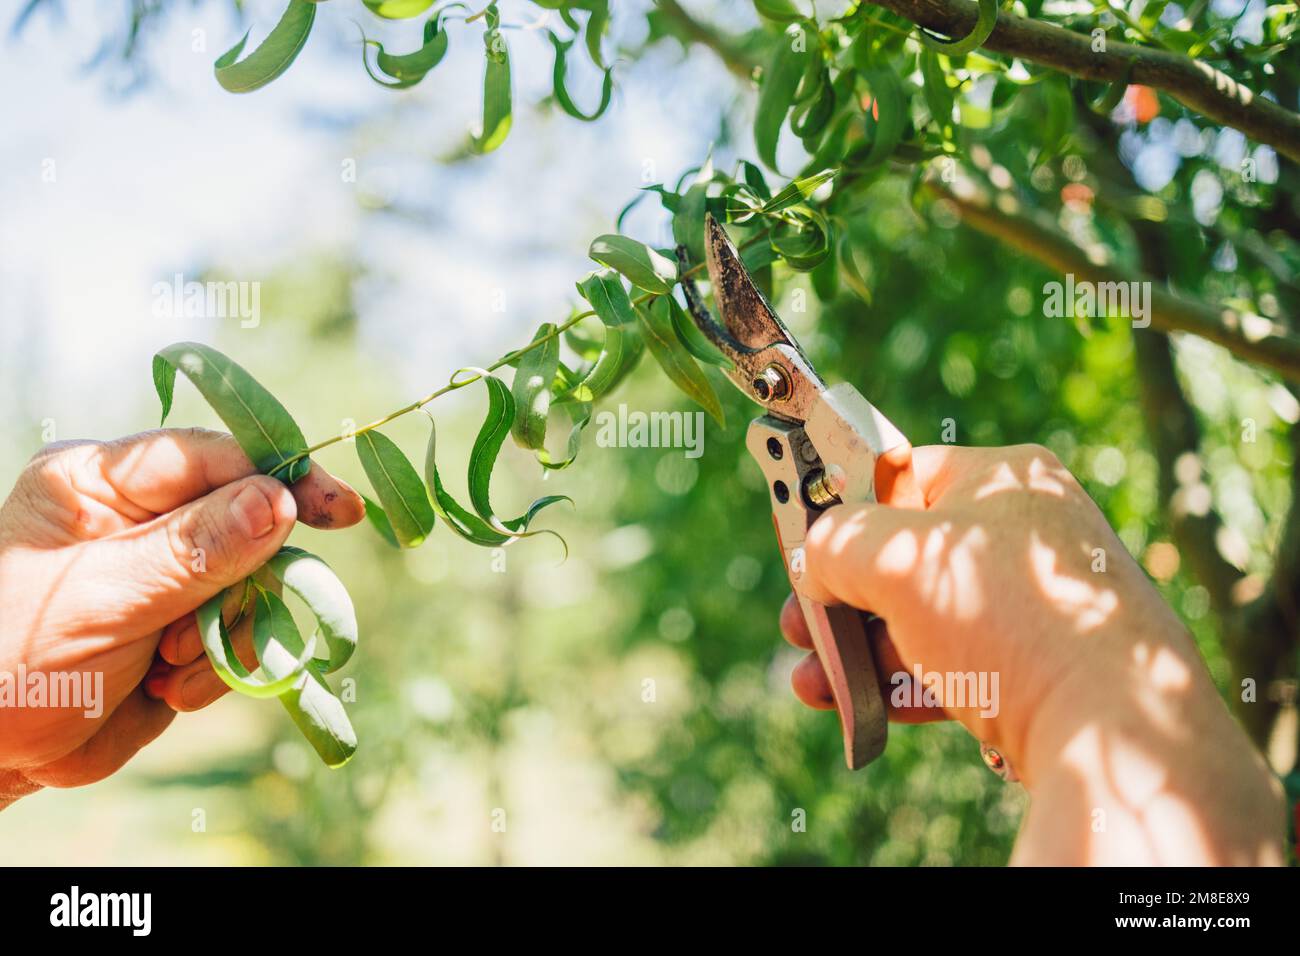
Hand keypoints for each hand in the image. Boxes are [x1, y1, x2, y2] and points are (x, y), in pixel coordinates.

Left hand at [0, 428, 362, 805]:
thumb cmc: (11, 659)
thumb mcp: (102, 598)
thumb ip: (194, 549)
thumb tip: (280, 500)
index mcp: (102, 482)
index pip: (212, 456)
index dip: (279, 477)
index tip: (339, 510)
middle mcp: (139, 518)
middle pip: (248, 523)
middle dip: (243, 582)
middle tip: (193, 633)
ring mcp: (165, 574)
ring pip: (254, 585)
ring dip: (226, 634)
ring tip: (167, 668)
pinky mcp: (183, 626)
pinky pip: (241, 633)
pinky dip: (220, 668)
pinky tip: (166, 691)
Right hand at [783, 443, 1283, 863]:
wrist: (1112, 726)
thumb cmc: (1010, 618)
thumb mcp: (896, 559)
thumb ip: (835, 542)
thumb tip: (813, 560)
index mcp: (1004, 478)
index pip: (899, 473)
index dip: (839, 502)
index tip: (793, 530)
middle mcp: (1026, 534)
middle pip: (904, 555)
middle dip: (838, 595)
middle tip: (797, 621)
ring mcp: (1037, 605)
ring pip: (922, 619)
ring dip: (857, 650)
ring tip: (810, 679)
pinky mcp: (1040, 670)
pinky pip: (952, 667)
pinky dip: (899, 684)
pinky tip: (853, 708)